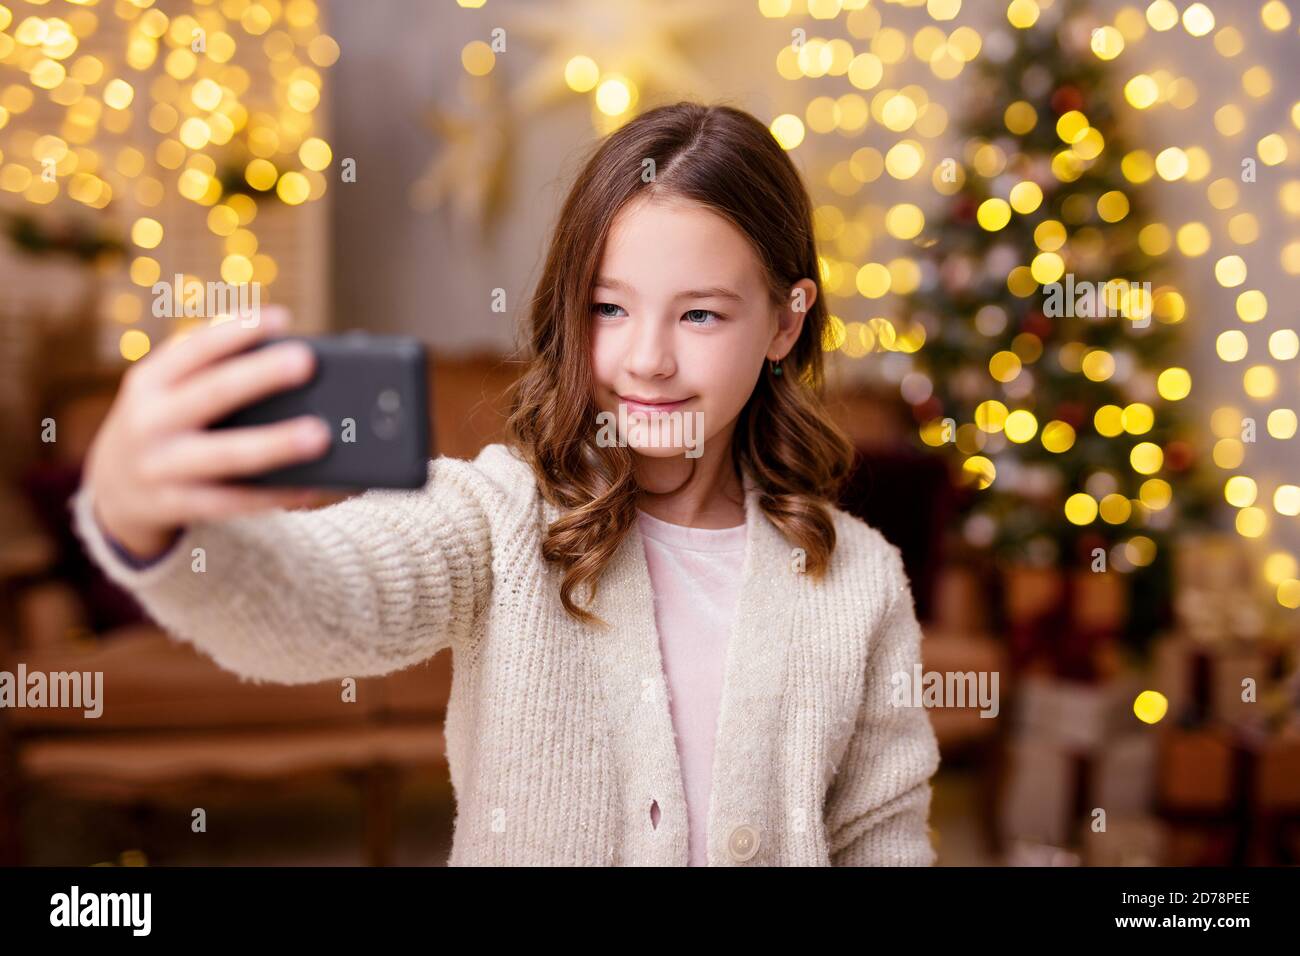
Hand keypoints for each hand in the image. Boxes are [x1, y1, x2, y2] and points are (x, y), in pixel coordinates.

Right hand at [83, 308, 334, 560]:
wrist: (111, 493)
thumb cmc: (163, 424)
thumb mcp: (164, 390)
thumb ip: (206, 367)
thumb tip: (277, 345)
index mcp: (149, 381)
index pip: (194, 349)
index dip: (236, 331)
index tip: (280, 317)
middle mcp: (149, 421)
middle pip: (212, 393)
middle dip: (259, 375)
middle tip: (306, 360)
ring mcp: (159, 467)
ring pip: (225, 455)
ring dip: (274, 444)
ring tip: (320, 434)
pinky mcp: (175, 506)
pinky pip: (231, 502)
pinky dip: (272, 495)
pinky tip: (309, 487)